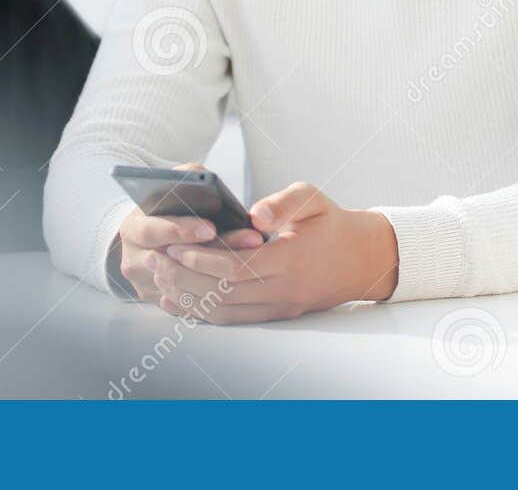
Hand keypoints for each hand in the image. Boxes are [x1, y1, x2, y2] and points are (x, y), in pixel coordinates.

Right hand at [111, 164, 254, 305]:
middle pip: (172, 264)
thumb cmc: (168, 206)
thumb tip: (206, 181)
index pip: (153, 231)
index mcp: (133, 228)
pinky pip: (190, 303)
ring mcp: (145, 285)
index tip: (211, 228)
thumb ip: (187, 178)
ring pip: (185, 288)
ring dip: (221, 276)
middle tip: (250, 242)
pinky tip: (245, 281)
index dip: (182, 229)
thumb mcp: (173, 186)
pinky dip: (216, 293)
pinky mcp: (160, 301)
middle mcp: (134, 260)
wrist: (151, 234)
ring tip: (257, 262)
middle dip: (213, 254)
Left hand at [144, 181, 399, 323]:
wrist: (362, 258)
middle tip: (155, 260)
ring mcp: (280, 307)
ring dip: (188, 298)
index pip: (236, 268)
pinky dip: (202, 312)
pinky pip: (233, 320)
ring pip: (224, 313)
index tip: (174, 245)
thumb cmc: (331, 222)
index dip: (201, 259)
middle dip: (184, 278)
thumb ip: (282, 202)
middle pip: (222, 294)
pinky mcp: (277, 315)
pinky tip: (178, 300)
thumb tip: (253, 215)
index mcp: (290, 260)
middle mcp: (284, 291)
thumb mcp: (312, 197)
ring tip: (159, 278)